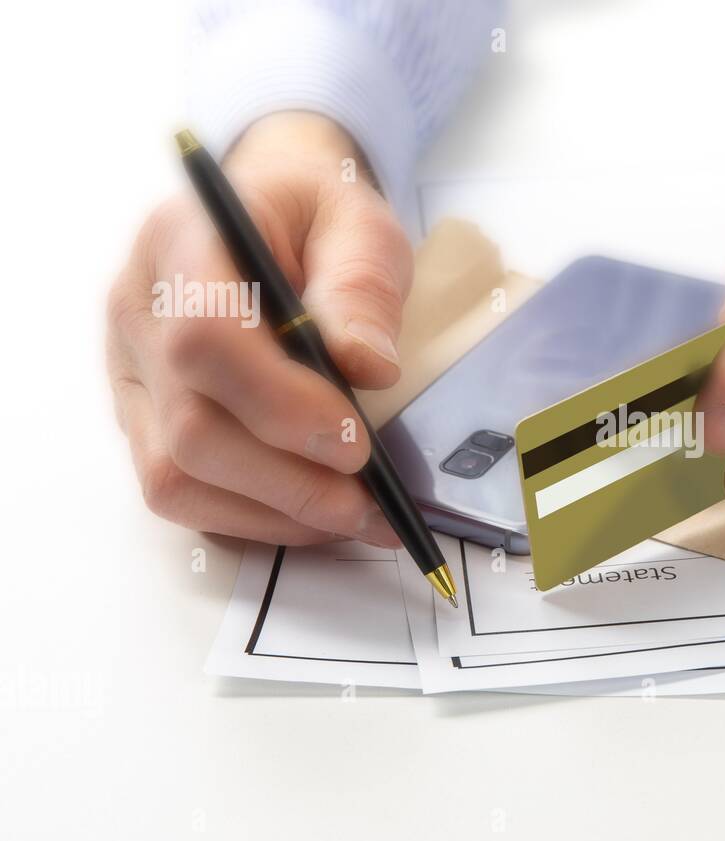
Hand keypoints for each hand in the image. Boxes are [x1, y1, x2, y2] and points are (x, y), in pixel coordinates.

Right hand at [107, 112, 412, 544]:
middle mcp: (135, 312)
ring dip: (274, 512)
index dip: (281, 403)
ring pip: (175, 475)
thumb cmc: (315, 219)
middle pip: (189, 425)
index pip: (203, 335)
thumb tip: (368, 367)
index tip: (356, 441)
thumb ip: (361, 289)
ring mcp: (130, 373)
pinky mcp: (144, 420)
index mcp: (179, 241)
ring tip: (356, 517)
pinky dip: (252, 519)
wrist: (274, 215)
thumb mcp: (359, 226)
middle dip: (290, 479)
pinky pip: (180, 494)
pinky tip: (314, 516)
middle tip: (371, 501)